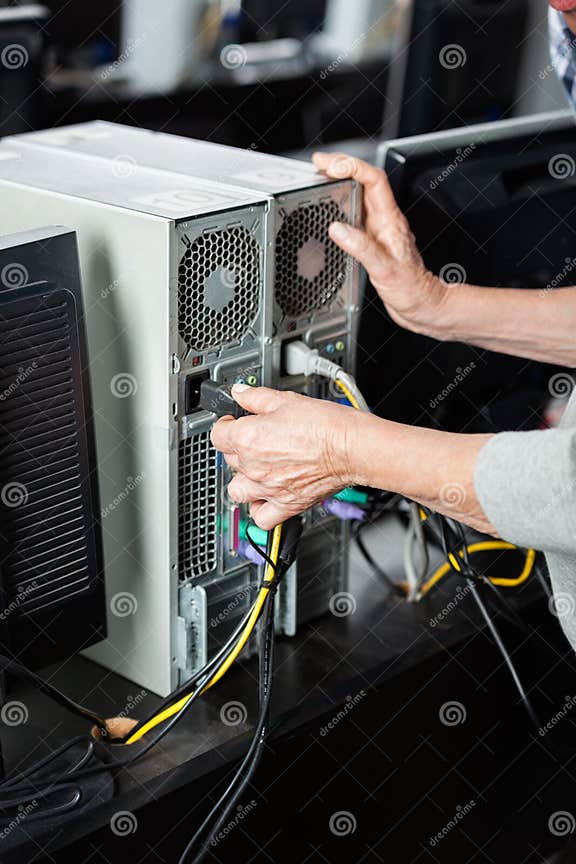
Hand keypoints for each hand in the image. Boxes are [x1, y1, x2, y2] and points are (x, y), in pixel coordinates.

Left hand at [210, 385, 360, 529]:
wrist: (351, 447)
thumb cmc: (325, 425)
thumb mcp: (286, 401)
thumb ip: (256, 398)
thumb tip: (240, 393)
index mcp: (247, 439)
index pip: (218, 435)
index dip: (225, 426)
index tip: (233, 423)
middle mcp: (253, 467)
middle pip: (229, 460)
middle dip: (238, 449)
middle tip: (255, 441)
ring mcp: (268, 488)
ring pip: (237, 491)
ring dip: (242, 481)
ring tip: (256, 471)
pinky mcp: (286, 504)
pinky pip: (261, 517)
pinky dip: (260, 509)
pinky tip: (267, 497)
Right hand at [312, 152, 449, 334]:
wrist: (422, 306)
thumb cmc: (412, 289)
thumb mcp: (385, 269)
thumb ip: (362, 248)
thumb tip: (338, 229)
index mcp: (390, 221)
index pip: (373, 180)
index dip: (352, 166)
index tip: (330, 164)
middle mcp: (385, 221)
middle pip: (364, 182)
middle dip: (341, 168)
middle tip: (319, 165)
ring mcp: (379, 231)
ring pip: (359, 197)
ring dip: (341, 185)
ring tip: (321, 180)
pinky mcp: (373, 243)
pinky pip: (355, 216)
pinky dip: (341, 208)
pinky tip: (331, 212)